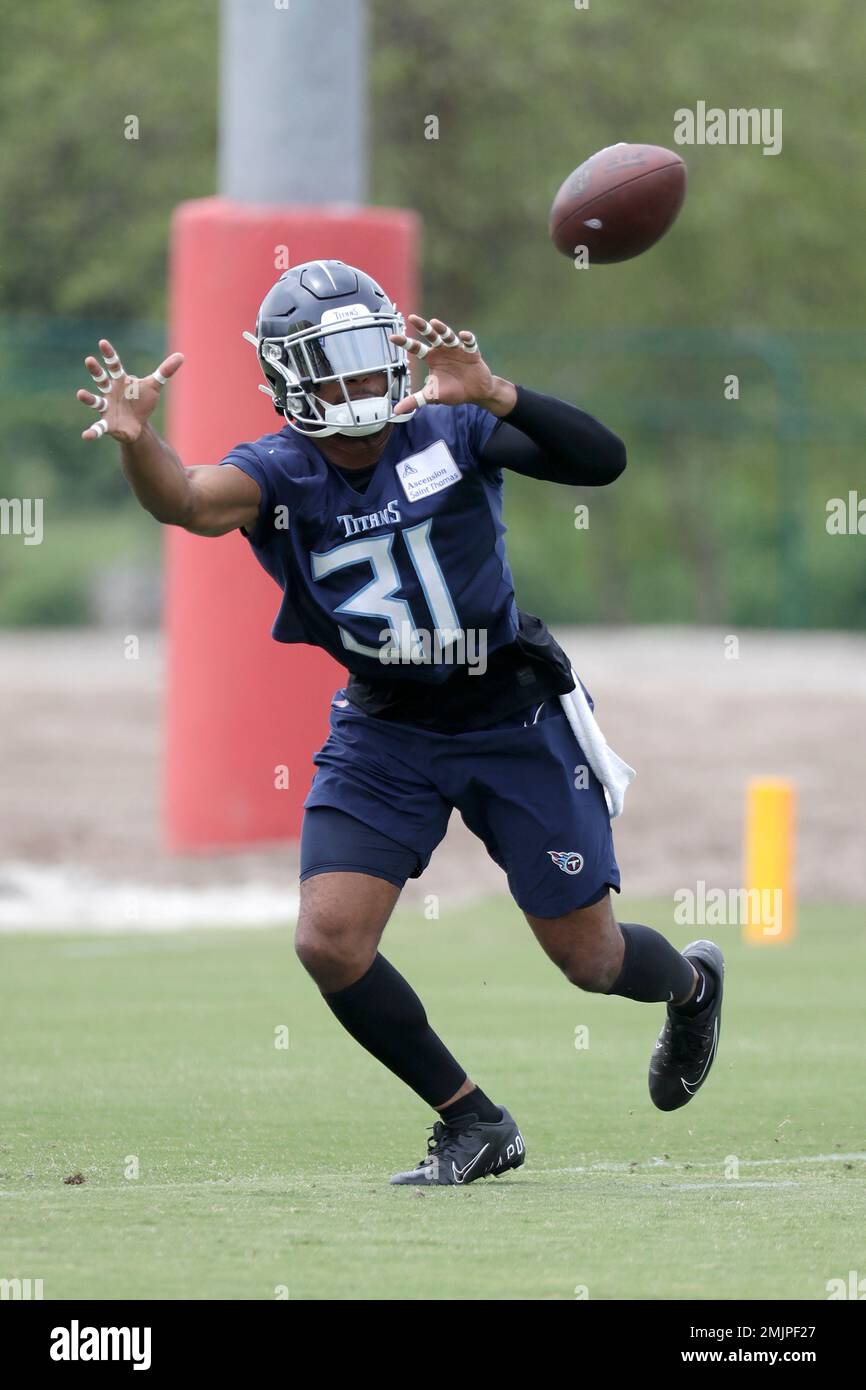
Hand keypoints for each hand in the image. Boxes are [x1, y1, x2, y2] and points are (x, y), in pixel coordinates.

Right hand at [77, 339, 183, 442]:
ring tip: (80, 394)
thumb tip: (181, 356)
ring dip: (88, 398)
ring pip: (95, 401)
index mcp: (120, 381)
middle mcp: (109, 392)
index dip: (109, 354)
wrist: (139, 425)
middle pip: (100, 379)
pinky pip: (98, 427)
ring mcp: (106, 407)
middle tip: (89, 360)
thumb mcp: (154, 386)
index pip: (114, 365)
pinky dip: (92, 431)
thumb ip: (165, 371)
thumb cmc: (142, 402)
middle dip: (95, 370)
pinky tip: (86, 436)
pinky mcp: (107, 424)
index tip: (103, 342)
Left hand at [389, 315, 516, 415]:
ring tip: (434, 323)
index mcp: (431, 358)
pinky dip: (467, 338)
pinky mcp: (471, 351)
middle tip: (412, 318)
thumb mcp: (431, 396)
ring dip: (442, 329)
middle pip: (431, 335)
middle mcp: (442, 350)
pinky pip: (469, 342)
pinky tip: (463, 335)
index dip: (405, 342)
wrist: (475, 393)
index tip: (392, 337)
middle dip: (422, 326)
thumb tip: (395, 411)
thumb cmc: (453, 391)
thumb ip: (414, 401)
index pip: (416, 348)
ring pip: (448, 336)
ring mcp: (457, 348)